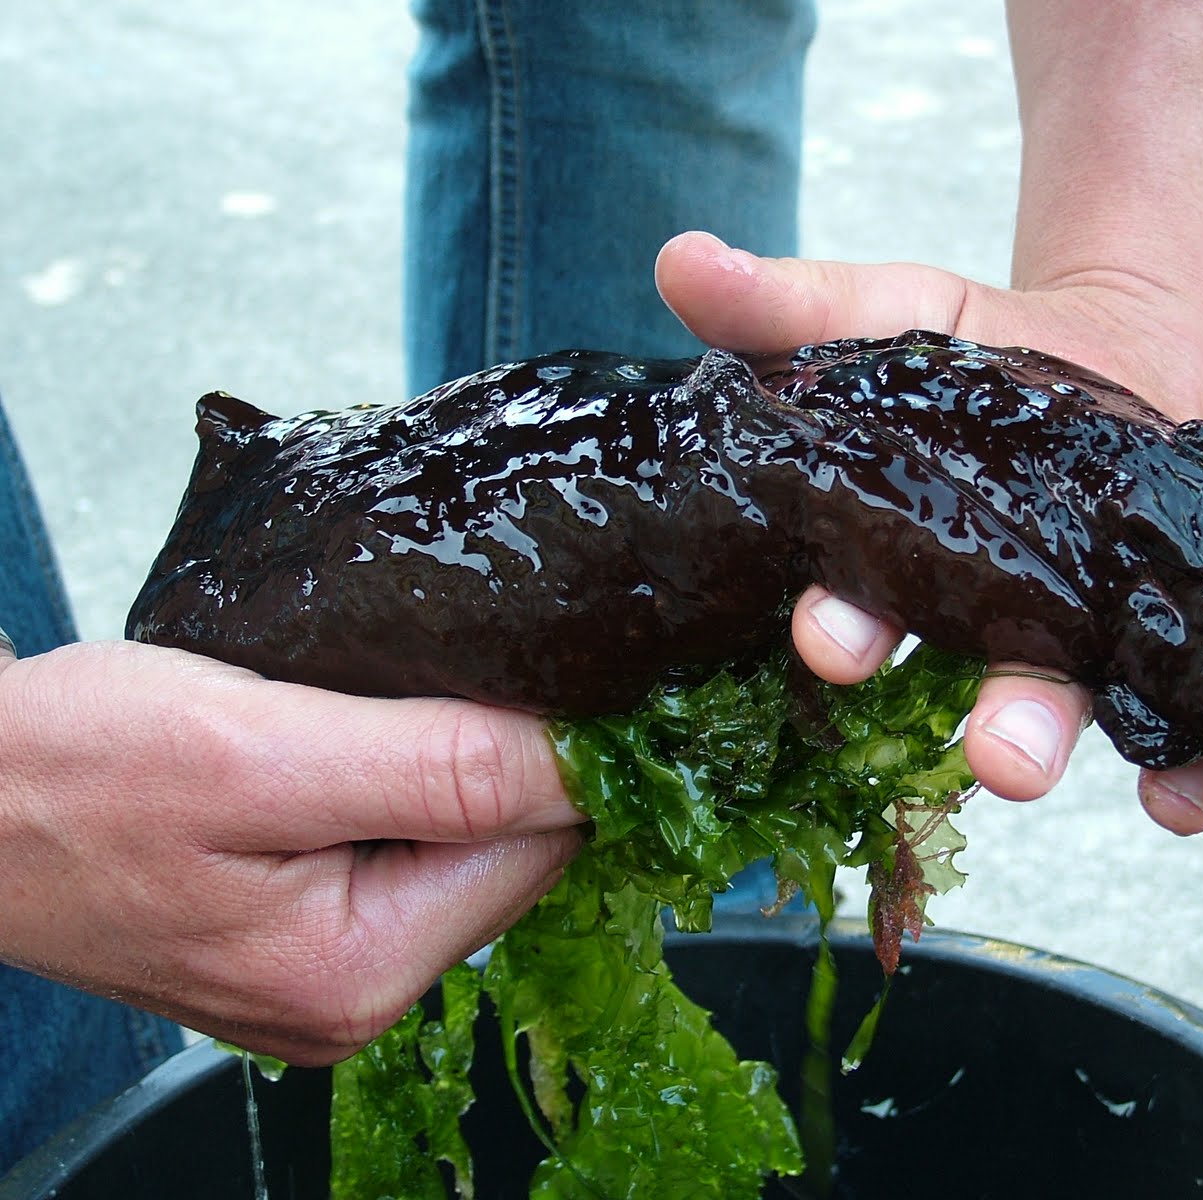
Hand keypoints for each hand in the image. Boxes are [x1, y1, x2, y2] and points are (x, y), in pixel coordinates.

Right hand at [0, 639, 585, 1064]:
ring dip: (432, 772)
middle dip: (483, 763)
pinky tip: (336, 751)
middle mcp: (349, 999)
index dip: (541, 750)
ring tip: (352, 716)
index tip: (513, 672)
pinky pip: (392, 854)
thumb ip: (438, 767)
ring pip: (452, 848)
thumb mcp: (263, 751)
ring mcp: (321, 975)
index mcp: (356, 973)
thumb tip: (579, 762)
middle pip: (504, 854)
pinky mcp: (296, 937)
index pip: (537, 845)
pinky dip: (384, 790)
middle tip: (402, 686)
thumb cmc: (66, 775)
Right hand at [656, 231, 1202, 842]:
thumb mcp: (895, 308)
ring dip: (1109, 758)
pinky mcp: (1170, 650)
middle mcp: (990, 632)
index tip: (830, 643)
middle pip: (989, 692)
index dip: (846, 630)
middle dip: (997, 729)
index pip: (863, 611)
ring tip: (1149, 794)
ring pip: (1088, 719)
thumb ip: (792, 303)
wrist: (1141, 339)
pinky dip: (1193, 769)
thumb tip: (678, 259)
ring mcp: (1084, 648)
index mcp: (904, 569)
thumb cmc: (989, 341)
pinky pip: (1184, 728)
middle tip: (1002, 761)